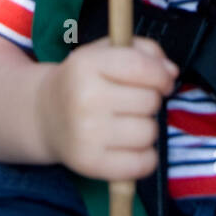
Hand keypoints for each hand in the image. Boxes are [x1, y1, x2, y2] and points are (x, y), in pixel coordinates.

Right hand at [34, 36, 179, 180]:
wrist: (43, 115)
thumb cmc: (83, 80)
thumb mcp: (105, 51)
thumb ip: (143, 51)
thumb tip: (171, 72)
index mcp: (87, 64)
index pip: (141, 67)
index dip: (162, 75)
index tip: (164, 81)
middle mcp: (85, 98)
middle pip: (149, 101)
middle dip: (151, 100)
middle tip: (135, 102)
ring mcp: (86, 134)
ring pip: (149, 132)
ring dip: (147, 128)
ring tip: (129, 123)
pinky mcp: (90, 163)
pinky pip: (142, 164)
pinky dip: (146, 157)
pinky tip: (131, 146)